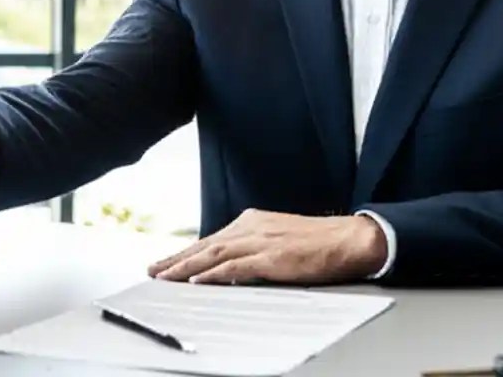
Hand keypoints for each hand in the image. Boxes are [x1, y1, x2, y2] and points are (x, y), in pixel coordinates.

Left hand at [147, 209, 386, 284]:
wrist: (349, 239)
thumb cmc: (319, 242)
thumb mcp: (279, 237)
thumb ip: (254, 246)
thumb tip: (232, 265)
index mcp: (252, 221)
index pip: (211, 239)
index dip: (186, 252)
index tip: (166, 262)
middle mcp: (251, 227)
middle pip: (205, 245)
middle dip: (176, 259)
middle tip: (153, 270)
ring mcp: (260, 241)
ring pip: (213, 254)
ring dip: (186, 267)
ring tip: (165, 277)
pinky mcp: (271, 257)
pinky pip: (235, 266)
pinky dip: (214, 274)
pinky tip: (198, 281)